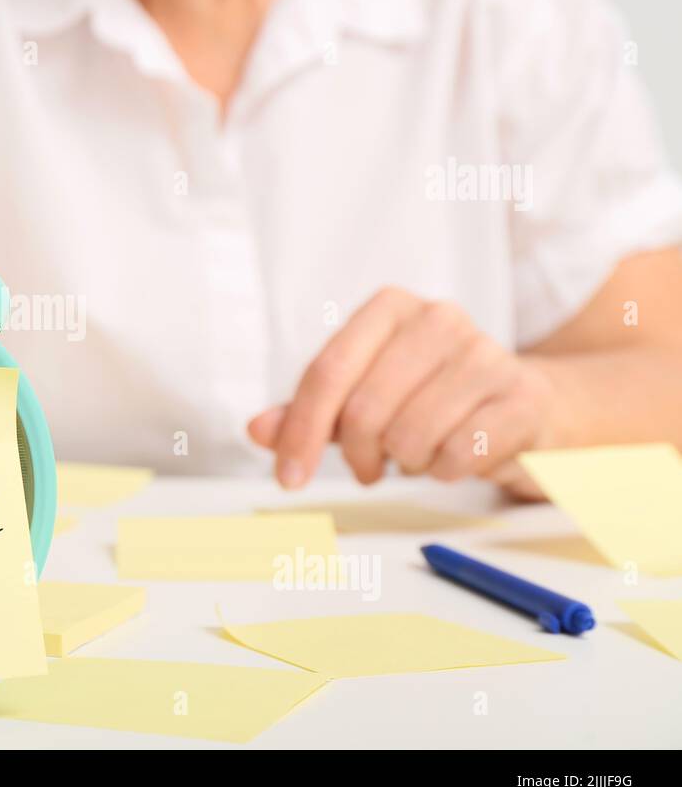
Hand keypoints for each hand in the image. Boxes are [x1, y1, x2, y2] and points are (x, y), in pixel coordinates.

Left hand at [248, 287, 555, 495]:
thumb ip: (309, 413)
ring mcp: (487, 355)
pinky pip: (457, 455)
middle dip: (357, 455)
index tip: (289, 477)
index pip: (327, 372)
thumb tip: (258, 430)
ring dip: (405, 463)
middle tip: (369, 467)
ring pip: (409, 436)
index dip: (300, 431)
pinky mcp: (523, 399)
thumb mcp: (364, 397)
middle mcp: (439, 319)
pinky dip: (445, 471)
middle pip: (363, 410)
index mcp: (391, 308)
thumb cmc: (432, 397)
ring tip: (418, 452)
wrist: (528, 404)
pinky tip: (454, 456)